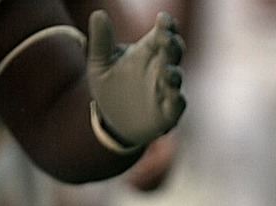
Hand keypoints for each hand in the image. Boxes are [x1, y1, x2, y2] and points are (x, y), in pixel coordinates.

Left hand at [87, 10, 185, 148]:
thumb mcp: (99, 63)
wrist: (114, 121)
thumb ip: (100, 41)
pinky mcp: (168, 113)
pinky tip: (173, 95)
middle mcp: (160, 69)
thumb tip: (99, 14)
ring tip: (165, 70)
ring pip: (176, 78)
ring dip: (173, 73)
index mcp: (147, 53)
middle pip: (173, 53)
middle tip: (165, 38)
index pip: (162, 35)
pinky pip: (177, 105)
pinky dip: (177, 99)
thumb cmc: (110, 87)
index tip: (164, 19)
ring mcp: (166, 91)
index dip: (166, 26)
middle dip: (172, 45)